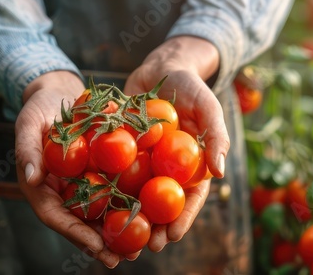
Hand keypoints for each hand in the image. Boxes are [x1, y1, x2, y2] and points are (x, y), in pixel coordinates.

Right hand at [14, 71, 127, 267]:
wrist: (59, 91)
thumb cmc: (39, 106)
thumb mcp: (28, 122)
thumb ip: (27, 150)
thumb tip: (32, 178)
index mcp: (40, 187)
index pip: (56, 217)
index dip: (76, 234)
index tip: (97, 247)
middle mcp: (61, 192)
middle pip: (81, 224)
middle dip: (101, 243)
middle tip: (123, 259)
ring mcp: (81, 185)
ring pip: (100, 214)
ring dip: (118, 233)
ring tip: (140, 249)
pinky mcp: (100, 174)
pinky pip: (115, 193)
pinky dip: (129, 206)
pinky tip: (150, 216)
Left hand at [125, 36, 228, 250]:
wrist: (161, 66)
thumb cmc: (191, 86)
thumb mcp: (208, 106)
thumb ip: (217, 135)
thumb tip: (220, 172)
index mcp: (192, 167)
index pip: (190, 200)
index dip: (182, 220)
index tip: (173, 236)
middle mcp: (168, 170)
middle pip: (161, 206)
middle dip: (153, 228)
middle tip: (144, 247)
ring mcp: (145, 164)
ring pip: (135, 196)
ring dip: (128, 218)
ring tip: (117, 238)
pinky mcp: (121, 154)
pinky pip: (113, 174)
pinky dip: (104, 190)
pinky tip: (92, 207)